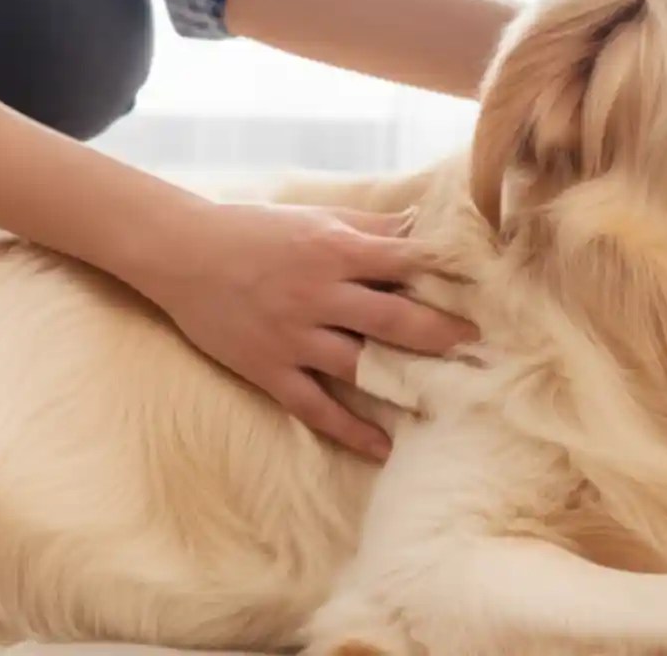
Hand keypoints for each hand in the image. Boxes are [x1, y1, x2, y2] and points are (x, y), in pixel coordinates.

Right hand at [132, 200, 477, 460]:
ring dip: (406, 384)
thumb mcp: (314, 217)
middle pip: (393, 320)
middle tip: (480, 347)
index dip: (446, 276)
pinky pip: (316, 407)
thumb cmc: (254, 229)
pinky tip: (384, 447)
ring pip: (360, 366)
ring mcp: (293, 336)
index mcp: (333, 250)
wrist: (181, 253)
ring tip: (449, 399)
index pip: (403, 263)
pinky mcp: (270, 369)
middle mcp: (318, 294)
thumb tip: (423, 228)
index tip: (485, 289)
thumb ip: (369, 227)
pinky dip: (351, 430)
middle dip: (441, 333)